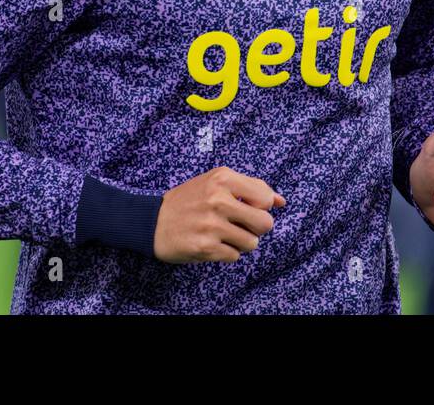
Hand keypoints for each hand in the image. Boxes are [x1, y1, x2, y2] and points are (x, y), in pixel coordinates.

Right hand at [153, 166, 285, 263]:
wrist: (152, 221)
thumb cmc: (189, 200)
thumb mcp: (216, 183)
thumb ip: (250, 188)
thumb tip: (282, 201)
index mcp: (222, 178)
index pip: (266, 197)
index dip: (262, 206)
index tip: (248, 207)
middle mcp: (218, 200)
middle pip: (265, 223)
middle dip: (256, 227)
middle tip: (240, 224)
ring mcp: (211, 225)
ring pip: (252, 243)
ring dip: (241, 242)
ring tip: (224, 234)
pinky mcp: (205, 247)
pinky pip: (235, 256)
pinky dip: (227, 253)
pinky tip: (212, 243)